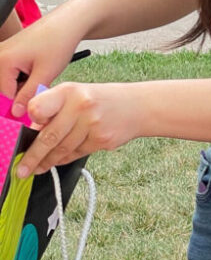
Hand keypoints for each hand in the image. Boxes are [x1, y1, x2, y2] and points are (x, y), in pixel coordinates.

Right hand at [0, 13, 84, 116]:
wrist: (67, 23)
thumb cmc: (58, 42)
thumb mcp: (46, 74)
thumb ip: (29, 95)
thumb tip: (16, 112)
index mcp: (3, 61)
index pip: (6, 95)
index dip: (24, 101)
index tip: (37, 103)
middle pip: (6, 88)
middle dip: (24, 91)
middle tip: (42, 82)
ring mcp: (3, 52)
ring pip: (10, 80)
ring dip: (26, 83)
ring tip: (41, 72)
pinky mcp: (10, 51)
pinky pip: (13, 71)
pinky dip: (25, 74)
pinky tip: (38, 67)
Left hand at [19, 82, 142, 174]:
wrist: (138, 106)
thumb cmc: (103, 100)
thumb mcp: (76, 94)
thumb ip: (54, 108)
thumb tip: (33, 132)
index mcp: (69, 91)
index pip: (39, 107)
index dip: (31, 121)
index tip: (24, 134)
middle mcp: (81, 106)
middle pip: (49, 136)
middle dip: (33, 156)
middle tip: (23, 168)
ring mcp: (93, 124)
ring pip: (63, 149)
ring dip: (49, 161)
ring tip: (39, 167)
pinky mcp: (103, 140)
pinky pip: (77, 153)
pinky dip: (66, 159)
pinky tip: (59, 160)